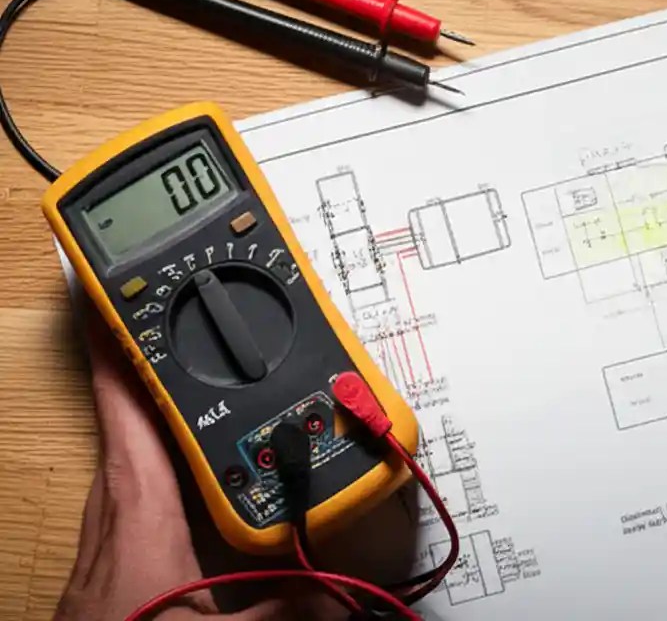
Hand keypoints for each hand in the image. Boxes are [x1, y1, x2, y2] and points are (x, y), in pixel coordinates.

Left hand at [55, 310, 335, 619]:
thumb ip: (287, 606)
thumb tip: (340, 595)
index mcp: (137, 504)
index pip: (124, 399)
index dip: (118, 340)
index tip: (117, 291)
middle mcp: (118, 504)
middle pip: (134, 409)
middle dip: (154, 358)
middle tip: (175, 310)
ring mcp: (112, 525)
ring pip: (137, 444)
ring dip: (159, 404)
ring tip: (193, 365)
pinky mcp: (115, 548)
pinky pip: (141, 479)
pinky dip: (162, 451)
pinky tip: (191, 456)